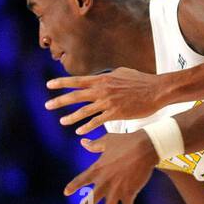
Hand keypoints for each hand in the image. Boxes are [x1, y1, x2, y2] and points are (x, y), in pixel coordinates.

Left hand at [45, 67, 166, 135]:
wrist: (156, 90)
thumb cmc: (141, 80)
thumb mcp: (121, 72)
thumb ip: (107, 76)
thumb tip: (100, 76)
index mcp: (102, 79)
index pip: (77, 81)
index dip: (61, 83)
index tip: (49, 85)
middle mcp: (102, 90)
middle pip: (75, 96)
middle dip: (59, 101)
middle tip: (47, 105)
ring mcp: (108, 103)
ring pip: (84, 111)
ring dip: (71, 117)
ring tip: (62, 121)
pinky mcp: (116, 114)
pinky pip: (97, 122)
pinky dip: (87, 126)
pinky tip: (79, 131)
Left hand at [63, 130, 159, 203]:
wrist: (145, 146)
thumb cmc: (126, 141)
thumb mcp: (107, 140)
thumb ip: (94, 145)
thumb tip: (82, 142)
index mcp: (97, 169)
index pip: (80, 180)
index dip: (73, 186)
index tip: (66, 192)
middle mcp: (104, 182)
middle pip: (89, 202)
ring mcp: (117, 189)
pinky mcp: (130, 192)